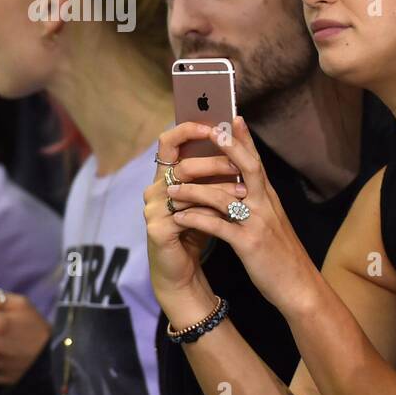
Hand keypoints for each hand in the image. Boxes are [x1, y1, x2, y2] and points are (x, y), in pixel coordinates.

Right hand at [143, 122, 245, 307]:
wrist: (182, 269)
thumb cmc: (198, 228)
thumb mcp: (209, 196)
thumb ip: (214, 172)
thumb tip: (238, 139)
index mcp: (166, 175)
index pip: (170, 141)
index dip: (189, 129)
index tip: (216, 125)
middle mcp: (154, 188)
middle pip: (182, 164)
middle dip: (214, 163)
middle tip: (240, 165)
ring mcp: (152, 209)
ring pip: (186, 189)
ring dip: (217, 189)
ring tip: (243, 191)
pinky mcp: (157, 230)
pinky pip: (186, 216)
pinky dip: (210, 214)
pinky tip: (229, 216)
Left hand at [165, 116, 319, 315]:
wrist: (299, 286)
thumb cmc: (281, 255)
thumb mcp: (272, 223)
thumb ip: (259, 203)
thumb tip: (244, 187)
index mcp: (270, 199)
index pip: (257, 162)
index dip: (245, 139)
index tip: (233, 116)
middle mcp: (266, 205)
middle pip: (248, 168)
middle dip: (229, 147)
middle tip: (209, 130)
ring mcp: (258, 223)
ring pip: (224, 197)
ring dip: (195, 190)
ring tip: (171, 187)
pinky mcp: (249, 244)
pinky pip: (218, 227)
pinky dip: (196, 220)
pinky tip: (178, 218)